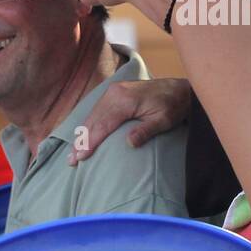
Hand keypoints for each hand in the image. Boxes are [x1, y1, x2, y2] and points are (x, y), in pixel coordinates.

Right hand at [69, 77, 191, 164]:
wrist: (178, 89)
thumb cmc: (173, 106)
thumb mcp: (164, 120)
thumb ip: (146, 130)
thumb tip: (129, 143)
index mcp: (124, 100)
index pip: (102, 124)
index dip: (91, 142)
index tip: (81, 157)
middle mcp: (114, 93)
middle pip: (93, 121)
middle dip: (81, 141)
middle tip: (72, 161)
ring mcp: (112, 92)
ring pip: (92, 116)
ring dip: (82, 135)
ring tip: (73, 153)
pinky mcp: (113, 93)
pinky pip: (96, 111)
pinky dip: (89, 125)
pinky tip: (83, 137)